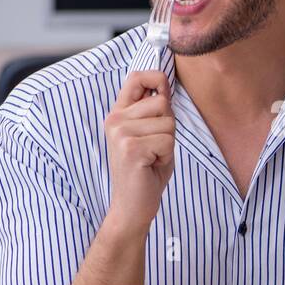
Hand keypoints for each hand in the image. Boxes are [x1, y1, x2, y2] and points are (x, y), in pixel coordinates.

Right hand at [102, 69, 175, 236]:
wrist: (132, 206)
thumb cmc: (146, 171)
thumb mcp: (152, 134)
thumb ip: (156, 111)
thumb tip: (165, 86)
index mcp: (118, 114)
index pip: (137, 77)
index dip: (157, 79)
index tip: (164, 93)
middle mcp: (115, 120)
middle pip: (162, 102)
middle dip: (168, 126)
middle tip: (155, 148)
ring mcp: (120, 133)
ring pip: (168, 122)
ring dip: (168, 143)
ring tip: (152, 157)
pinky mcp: (131, 148)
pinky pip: (167, 141)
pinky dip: (166, 156)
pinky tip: (151, 166)